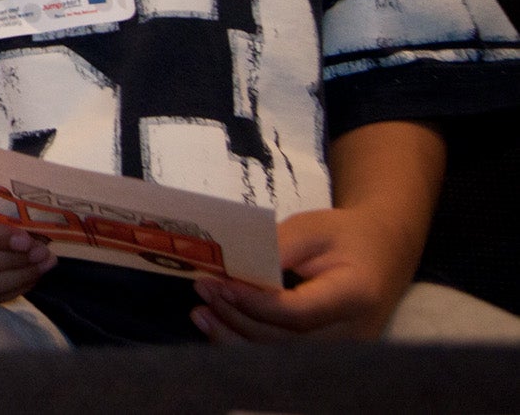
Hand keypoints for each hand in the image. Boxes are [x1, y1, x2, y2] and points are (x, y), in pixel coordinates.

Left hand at [191, 203, 415, 341]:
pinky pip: (283, 353)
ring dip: (236, 336)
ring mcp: (343, 349)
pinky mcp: (327, 353)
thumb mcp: (312, 228)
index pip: (298, 313)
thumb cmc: (345, 235)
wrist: (382, 251)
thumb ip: (276, 249)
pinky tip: (218, 325)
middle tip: (202, 291)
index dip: (255, 304)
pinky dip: (247, 342)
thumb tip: (234, 271)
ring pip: (281, 354)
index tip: (219, 285)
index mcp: (355, 295)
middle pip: (286, 340)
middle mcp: (352, 332)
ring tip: (200, 312)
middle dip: (237, 318)